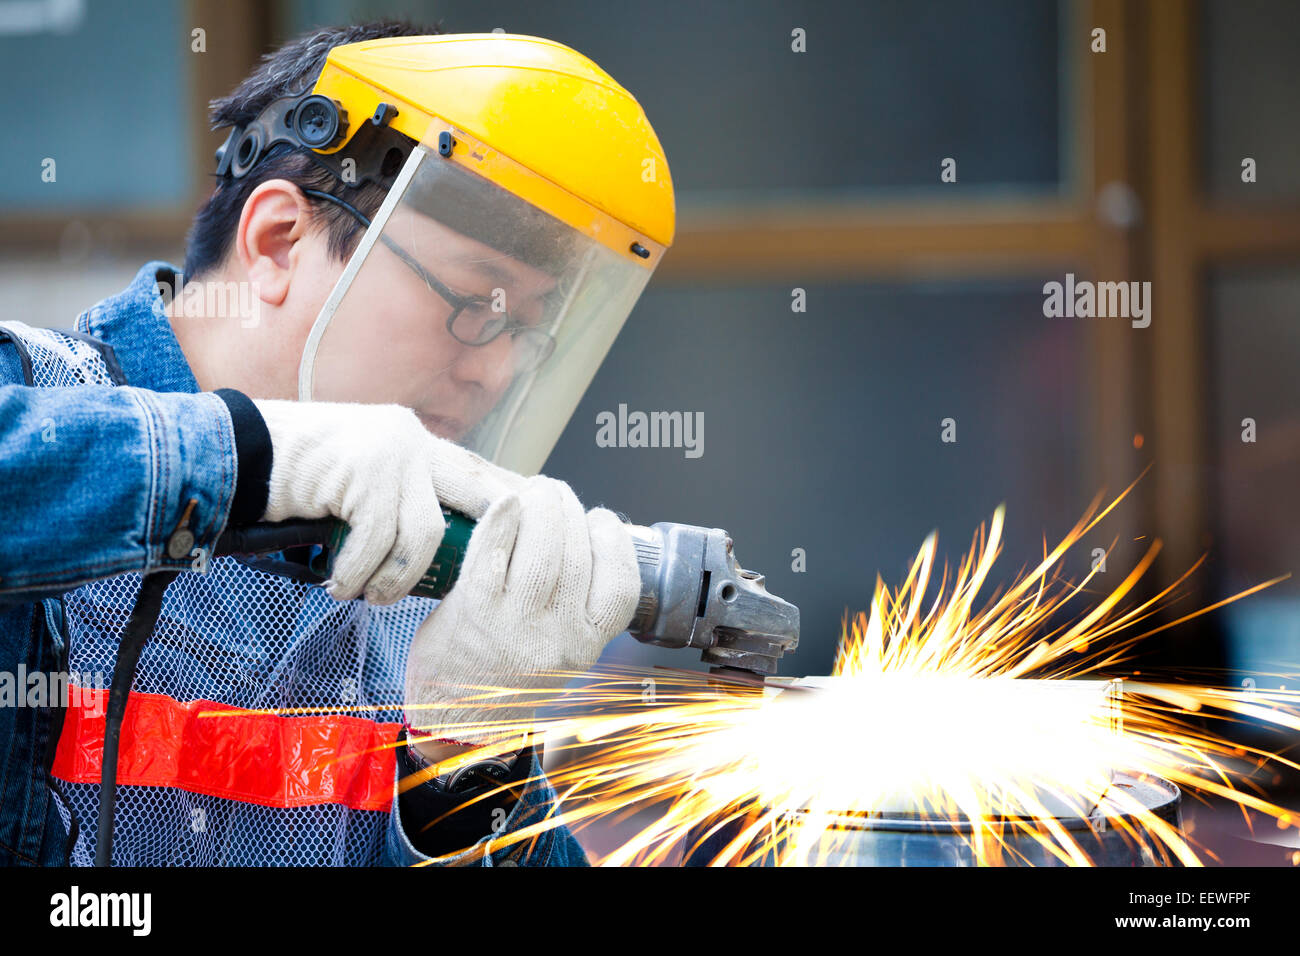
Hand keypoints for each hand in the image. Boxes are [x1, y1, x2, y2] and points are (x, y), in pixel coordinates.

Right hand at [253, 399, 526, 603]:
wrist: (234, 454)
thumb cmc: (293, 476)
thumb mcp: (357, 476)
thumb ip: (396, 493)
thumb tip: (436, 537)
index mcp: (411, 435)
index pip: (470, 470)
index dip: (498, 501)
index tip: (519, 528)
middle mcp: (410, 436)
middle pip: (471, 497)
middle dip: (480, 542)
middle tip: (471, 580)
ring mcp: (390, 452)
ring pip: (425, 534)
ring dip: (395, 577)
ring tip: (368, 595)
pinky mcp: (366, 474)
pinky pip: (379, 542)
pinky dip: (359, 572)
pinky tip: (339, 584)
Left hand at [404, 475, 639, 747]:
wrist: (455, 714)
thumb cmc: (508, 672)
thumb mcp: (562, 650)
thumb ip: (579, 604)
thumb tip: (586, 538)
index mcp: (586, 646)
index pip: (620, 584)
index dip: (613, 541)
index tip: (600, 520)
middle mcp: (557, 638)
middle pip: (577, 555)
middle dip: (569, 510)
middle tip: (555, 493)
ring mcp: (516, 625)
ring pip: (542, 549)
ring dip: (541, 508)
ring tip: (535, 493)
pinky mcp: (475, 611)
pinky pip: (494, 554)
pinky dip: (502, 521)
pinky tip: (506, 504)